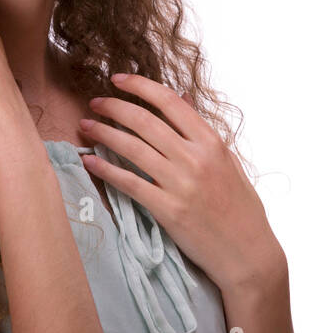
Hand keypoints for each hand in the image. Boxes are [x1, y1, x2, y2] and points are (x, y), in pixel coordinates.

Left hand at [78, 73, 283, 294]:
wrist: (248, 253)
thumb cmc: (241, 208)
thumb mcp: (228, 162)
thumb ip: (202, 131)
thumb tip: (181, 98)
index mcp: (212, 142)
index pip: (170, 102)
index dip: (139, 86)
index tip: (118, 79)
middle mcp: (195, 159)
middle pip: (145, 121)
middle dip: (114, 107)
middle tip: (95, 103)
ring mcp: (181, 184)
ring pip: (132, 148)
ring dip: (103, 134)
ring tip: (85, 126)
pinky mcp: (168, 210)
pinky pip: (130, 184)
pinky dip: (106, 170)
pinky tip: (90, 162)